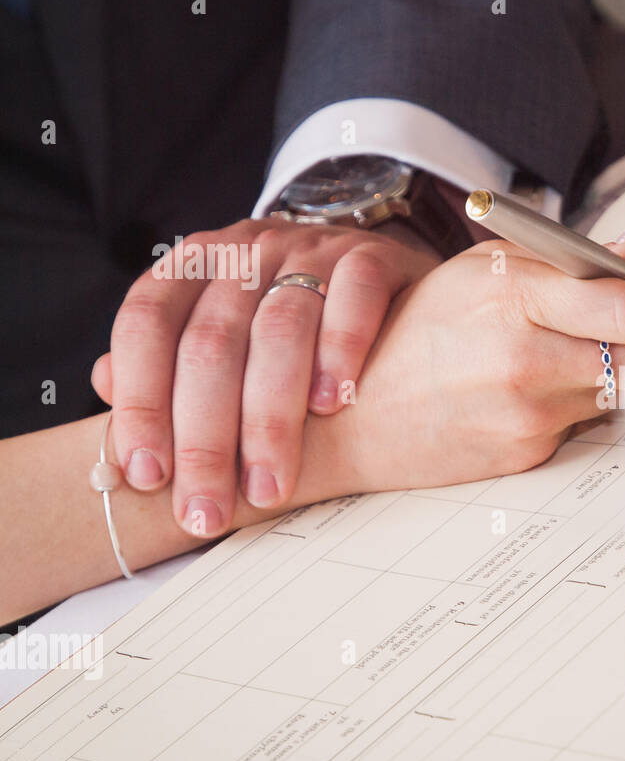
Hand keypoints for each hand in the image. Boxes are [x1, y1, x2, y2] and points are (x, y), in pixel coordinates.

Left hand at [92, 219, 437, 536]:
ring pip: (280, 331)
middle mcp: (246, 253)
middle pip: (212, 344)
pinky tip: (334, 405)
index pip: (146, 327)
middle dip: (206, 439)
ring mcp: (311, 250)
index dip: (142, 402)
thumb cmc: (292, 318)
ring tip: (269, 487)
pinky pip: (352, 298)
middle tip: (209, 509)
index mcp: (193, 267)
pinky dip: (340, 351)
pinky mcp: (373, 256)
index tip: (148, 476)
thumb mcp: (223, 329)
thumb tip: (105, 386)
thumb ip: (166, 360)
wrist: (383, 269)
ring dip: (270, 420)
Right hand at [322, 231, 624, 493]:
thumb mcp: (486, 268)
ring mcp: (531, 414)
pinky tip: (541, 388)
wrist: (356, 415)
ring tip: (583, 348)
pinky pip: (586, 422)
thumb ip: (574, 257)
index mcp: (516, 298)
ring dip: (622, 369)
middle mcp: (527, 360)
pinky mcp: (531, 454)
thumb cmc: (420, 331)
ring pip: (624, 390)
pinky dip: (580, 401)